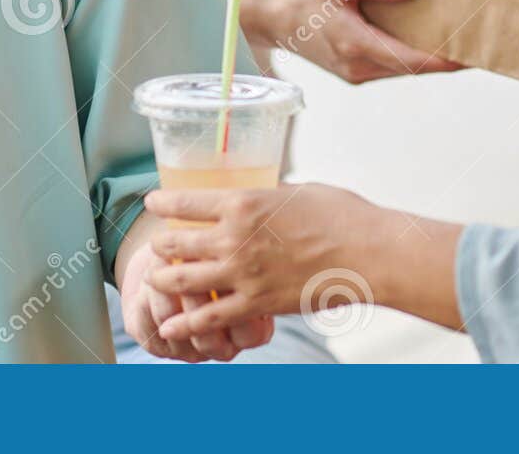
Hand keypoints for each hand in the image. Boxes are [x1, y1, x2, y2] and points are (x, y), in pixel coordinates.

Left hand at [142, 184, 380, 339]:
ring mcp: (242, 274)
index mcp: (242, 202)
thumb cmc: (341, 215)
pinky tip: (169, 328)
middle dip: (159, 246)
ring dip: (163, 281)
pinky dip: (185, 325)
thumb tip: (262, 194)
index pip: (185, 201)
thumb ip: (270, 195)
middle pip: (176, 243)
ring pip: (183, 280)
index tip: (152, 204)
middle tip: (154, 248)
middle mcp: (234, 237)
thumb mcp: (296, 190)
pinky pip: (209, 317)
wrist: (367, 253)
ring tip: (154, 282)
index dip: (162, 203)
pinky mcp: (256, 304)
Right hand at [240, 0, 463, 83]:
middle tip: (479, 43)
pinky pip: (391, 65)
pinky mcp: (355, 70)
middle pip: (414, 68)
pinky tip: (426, 37)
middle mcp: (359, 66)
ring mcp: (357, 72)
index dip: (445, 61)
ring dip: (429, 58)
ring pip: (404, 68)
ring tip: (460, 39)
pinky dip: (411, 55)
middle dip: (446, 59)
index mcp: (356, 45)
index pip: (412, 60)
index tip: (473, 56)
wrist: (271, 18)